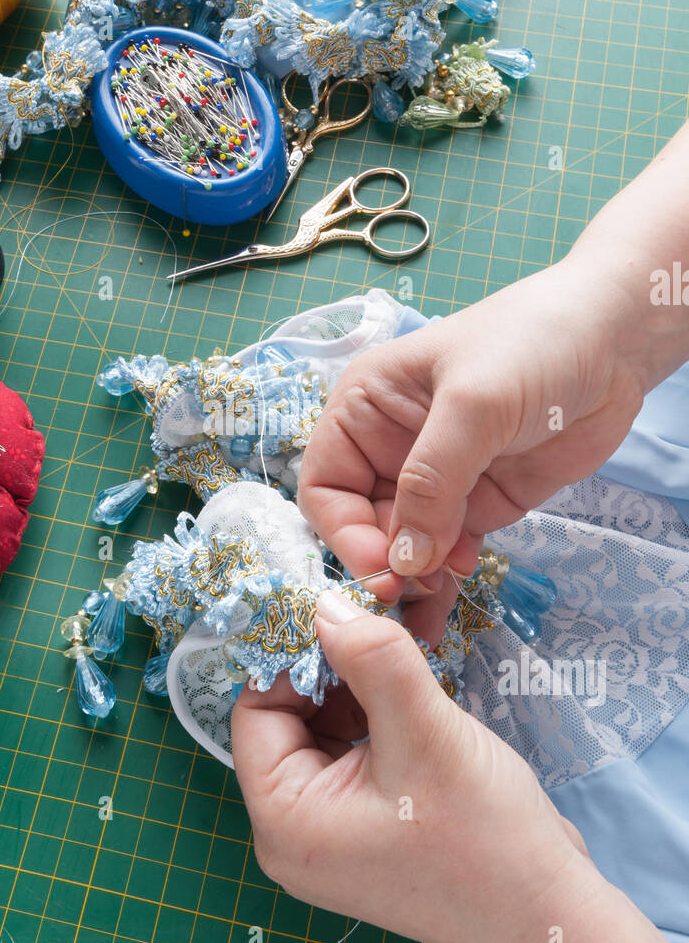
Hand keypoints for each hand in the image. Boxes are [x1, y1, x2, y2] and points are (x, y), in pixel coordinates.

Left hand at [232, 590, 587, 942]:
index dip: (293, 659)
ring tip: (405, 669)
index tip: (342, 619)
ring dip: (358, 692)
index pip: (256, 712)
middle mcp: (294, 834)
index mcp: (283, 821)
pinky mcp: (369, 830)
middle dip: (330, 673)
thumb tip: (325, 605)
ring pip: (324, 733)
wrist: (550, 919)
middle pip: (288, 721)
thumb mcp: (424, 732)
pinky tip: (416, 703)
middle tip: (378, 634)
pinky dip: (378, 720)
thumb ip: (372, 659)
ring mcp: (332, 835)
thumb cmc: (484, 840)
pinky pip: (354, 756)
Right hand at [298, 261, 645, 642]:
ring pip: (403, 546)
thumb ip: (432, 482)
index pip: (326, 486)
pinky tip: (465, 581)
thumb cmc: (531, 345)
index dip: (343, 532)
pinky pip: (448, 551)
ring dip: (414, 578)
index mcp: (364, 408)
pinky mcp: (478, 502)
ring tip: (437, 601)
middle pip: (361, 524)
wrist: (616, 340)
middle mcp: (389, 446)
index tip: (381, 570)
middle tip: (414, 594)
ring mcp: (436, 479)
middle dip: (383, 562)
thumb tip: (403, 561)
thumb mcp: (472, 405)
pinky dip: (448, 575)